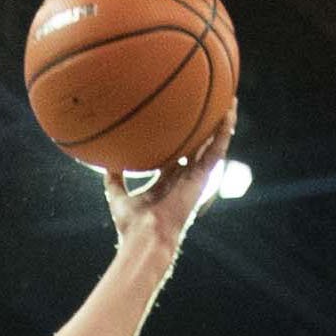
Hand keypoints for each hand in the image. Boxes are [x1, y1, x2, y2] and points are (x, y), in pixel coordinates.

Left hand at [104, 114, 236, 263]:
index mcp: (167, 182)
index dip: (179, 141)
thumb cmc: (132, 223)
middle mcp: (185, 177)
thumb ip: (113, 177)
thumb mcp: (116, 194)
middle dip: (204, 128)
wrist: (146, 235)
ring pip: (213, 144)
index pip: (176, 157)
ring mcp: (196, 176)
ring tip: (227, 100)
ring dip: (221, 123)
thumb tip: (106, 160)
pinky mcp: (204, 176)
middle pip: (199, 147)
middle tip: (208, 105)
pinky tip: (228, 111)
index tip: (180, 122)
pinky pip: (218, 148)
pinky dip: (225, 130)